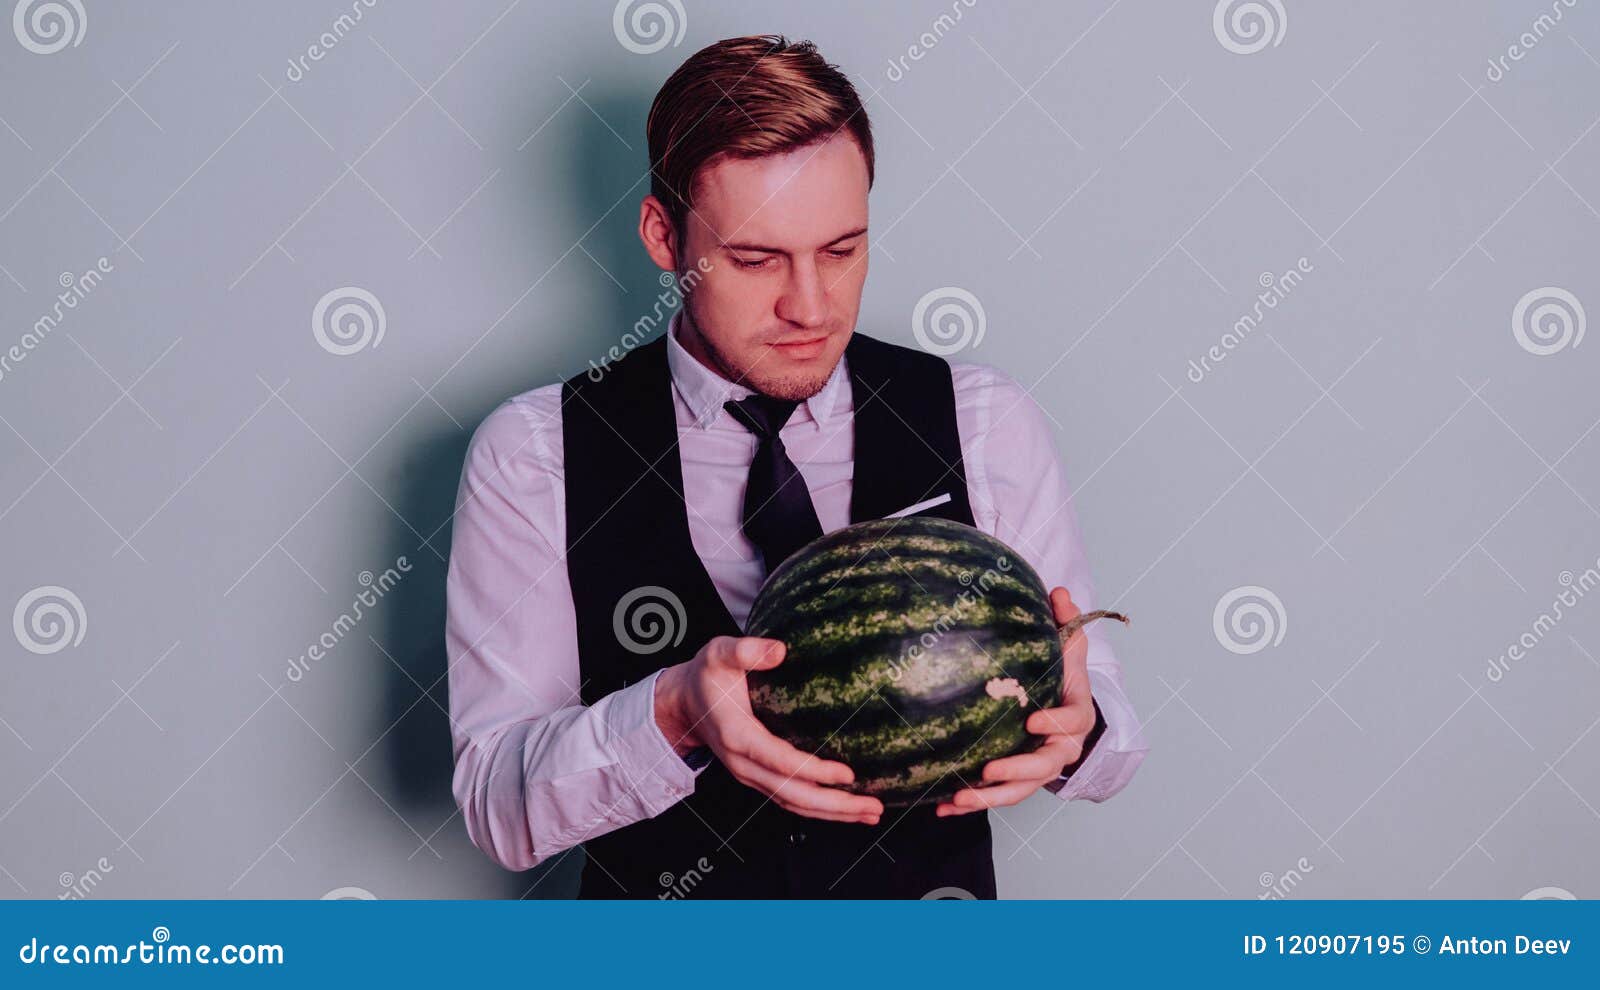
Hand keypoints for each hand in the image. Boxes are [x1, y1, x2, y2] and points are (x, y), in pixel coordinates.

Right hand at [655, 635, 883, 824]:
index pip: (781, 761)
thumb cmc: (706, 676)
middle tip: (873, 808)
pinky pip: (790, 799)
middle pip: (793, 795)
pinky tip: (845, 807)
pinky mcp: (758, 777)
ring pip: (793, 803)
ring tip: (870, 813)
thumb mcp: (719, 653)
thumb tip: (779, 650)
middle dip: (835, 805)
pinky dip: (819, 807)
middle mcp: (744, 764)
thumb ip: (746, 650)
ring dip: (833, 812)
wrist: (684, 703)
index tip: (848, 774)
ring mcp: (750, 774)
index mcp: (738, 736)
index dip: (815, 771)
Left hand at [937, 586, 1097, 816]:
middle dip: (1018, 771)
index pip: (1073, 721)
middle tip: (989, 768)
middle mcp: (1060, 748)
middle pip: (1045, 767)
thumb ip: (1066, 622)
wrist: (1065, 709)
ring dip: (990, 797)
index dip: (1056, 723)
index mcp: (1075, 715)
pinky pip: (996, 797)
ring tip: (960, 797)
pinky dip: (971, 803)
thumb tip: (1059, 592)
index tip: (1032, 721)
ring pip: (1019, 790)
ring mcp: (1038, 768)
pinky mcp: (1017, 781)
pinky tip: (941, 806)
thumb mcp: (1068, 647)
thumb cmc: (1062, 676)